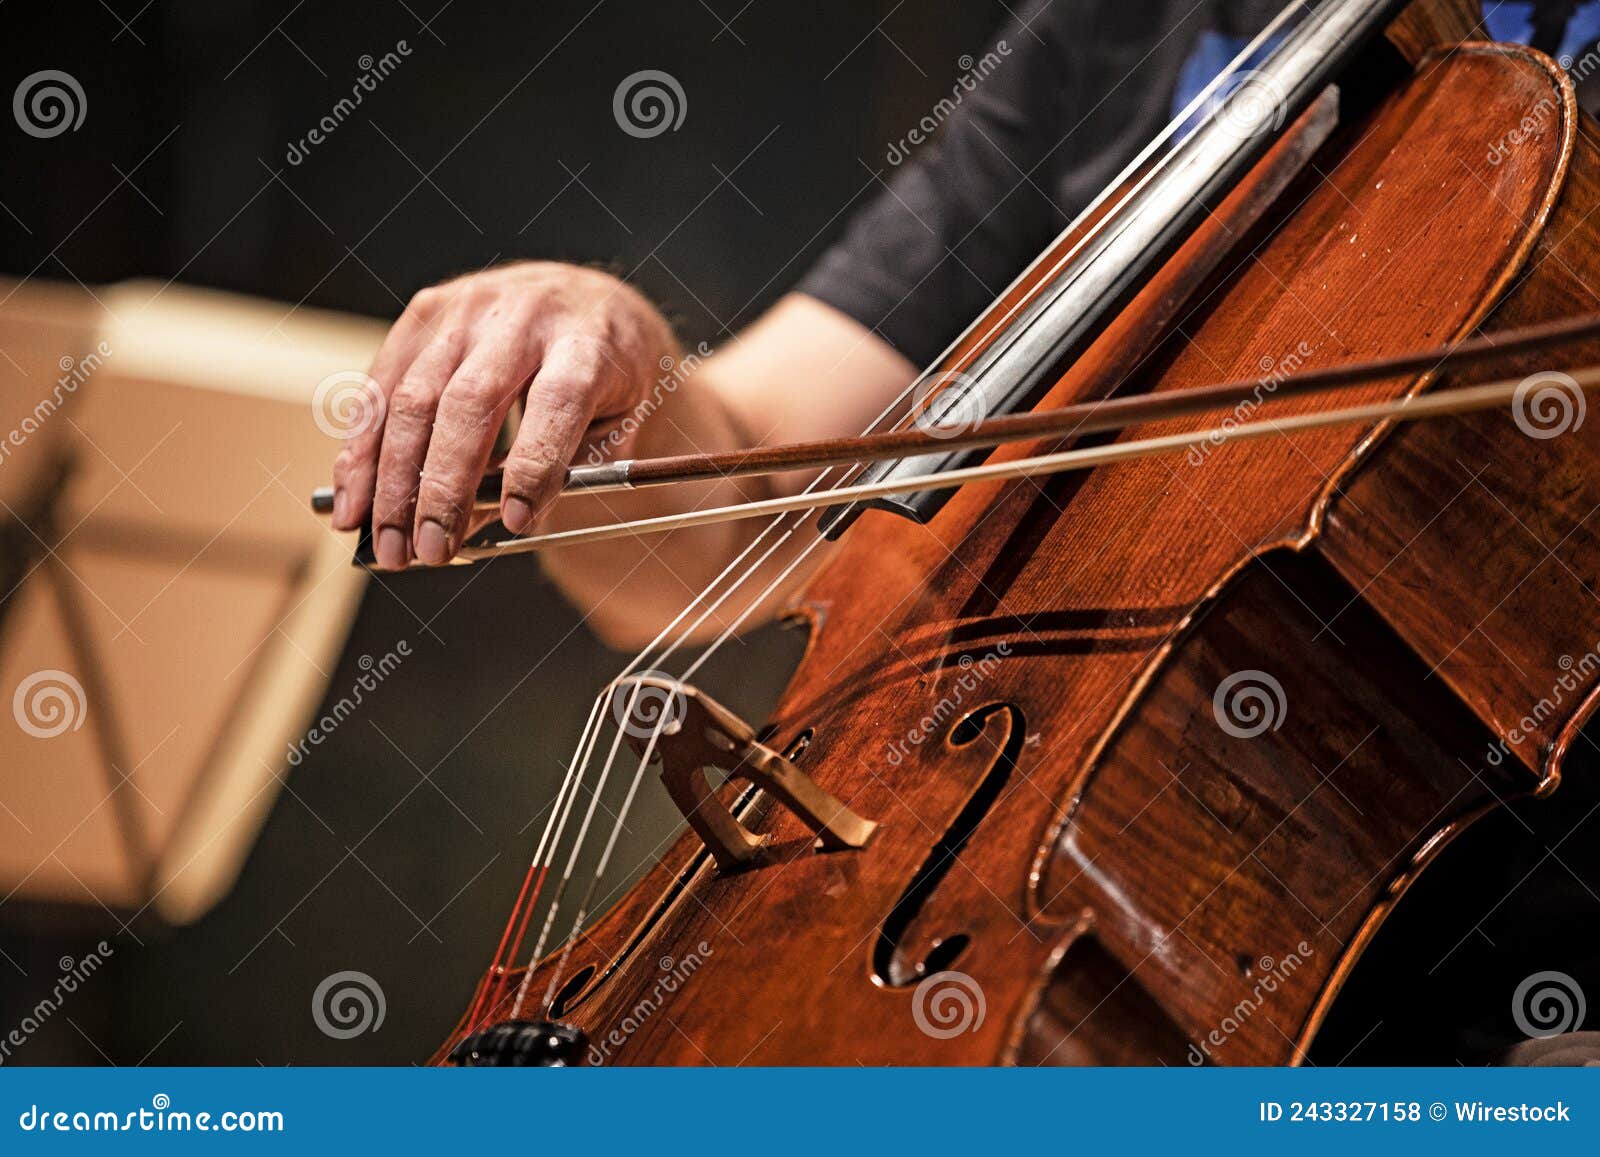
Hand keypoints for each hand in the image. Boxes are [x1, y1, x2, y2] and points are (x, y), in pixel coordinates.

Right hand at [329, 261, 678, 568]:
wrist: (587, 299)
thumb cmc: (605, 375)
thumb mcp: (618, 420)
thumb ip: (566, 472)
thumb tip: (491, 525)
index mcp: (585, 343)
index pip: (557, 402)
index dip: (534, 464)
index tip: (517, 522)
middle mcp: (522, 317)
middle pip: (469, 403)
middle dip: (442, 487)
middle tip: (428, 552)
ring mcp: (467, 309)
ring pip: (412, 397)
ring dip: (389, 481)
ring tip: (386, 544)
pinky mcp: (425, 312)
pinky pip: (381, 386)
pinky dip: (362, 450)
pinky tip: (355, 500)